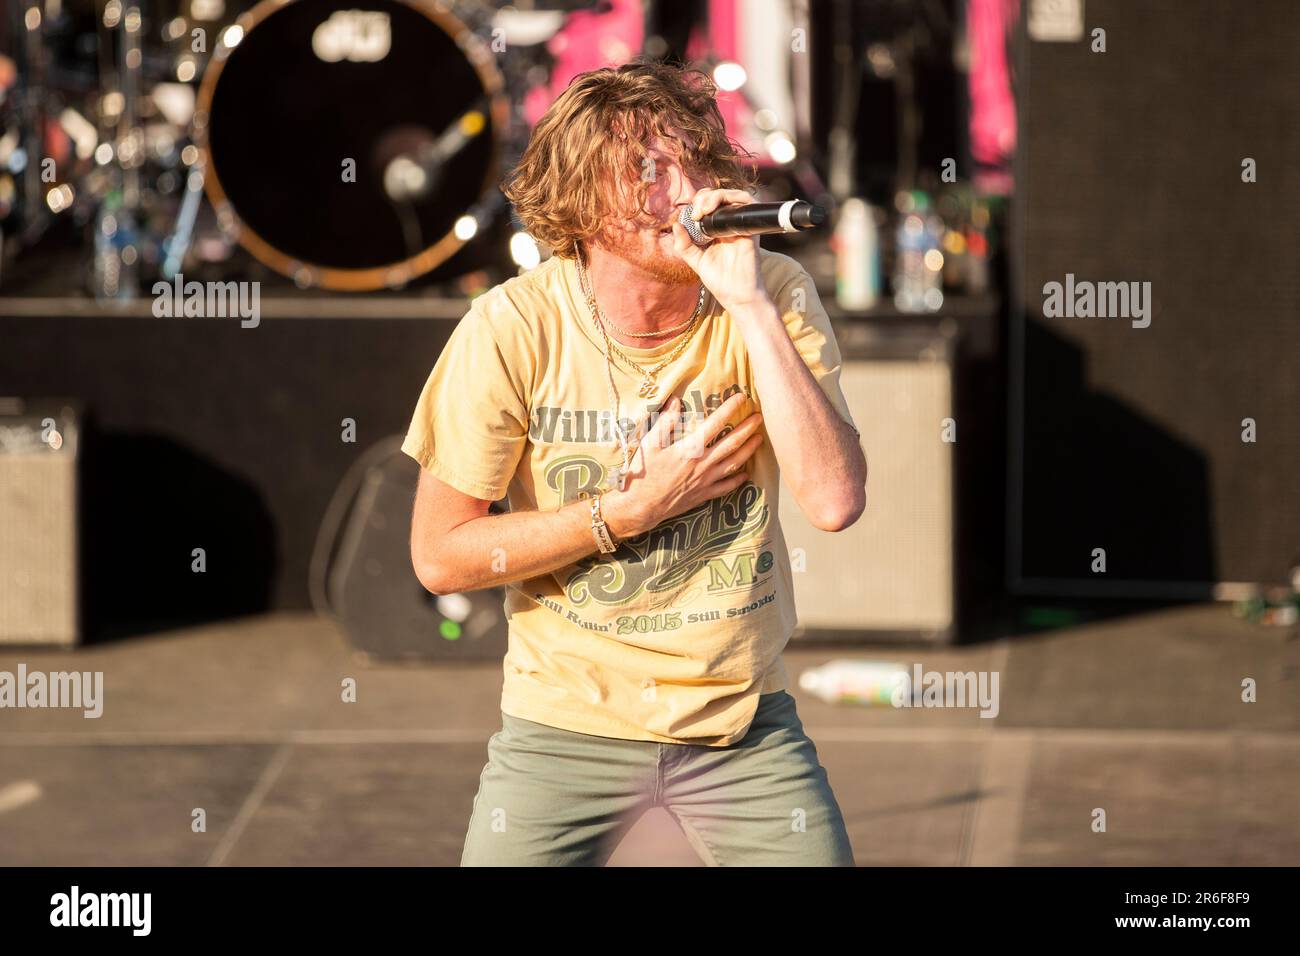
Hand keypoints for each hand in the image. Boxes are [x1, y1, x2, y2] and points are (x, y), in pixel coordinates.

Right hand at [602, 392, 763, 538]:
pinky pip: (726, 487)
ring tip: (759, 440)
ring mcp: (705, 481)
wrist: (641, 506)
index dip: (729, 409)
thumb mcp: (650, 443)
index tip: (741, 397)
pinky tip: (745, 473)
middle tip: (760, 417)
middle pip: (732, 443)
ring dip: (748, 450)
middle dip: (748, 429)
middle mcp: (702, 464)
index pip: (715, 424)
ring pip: (734, 464)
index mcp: (690, 449)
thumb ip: (665, 422)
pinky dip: (738, 479)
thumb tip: (675, 401)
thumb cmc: (643, 473)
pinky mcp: (704, 495)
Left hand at [670, 187, 769, 312]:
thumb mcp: (696, 261)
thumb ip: (684, 245)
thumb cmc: (720, 280)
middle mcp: (730, 225)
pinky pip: (748, 204)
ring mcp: (741, 226)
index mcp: (717, 230)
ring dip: (717, 196)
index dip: (697, 202)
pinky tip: (716, 211)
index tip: (689, 216)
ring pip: (734, 195)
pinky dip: (734, 199)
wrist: (737, 296)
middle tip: (696, 212)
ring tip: (704, 209)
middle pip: (720, 196)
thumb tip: (676, 224)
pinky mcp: (750, 229)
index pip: (709, 204)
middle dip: (705, 197)